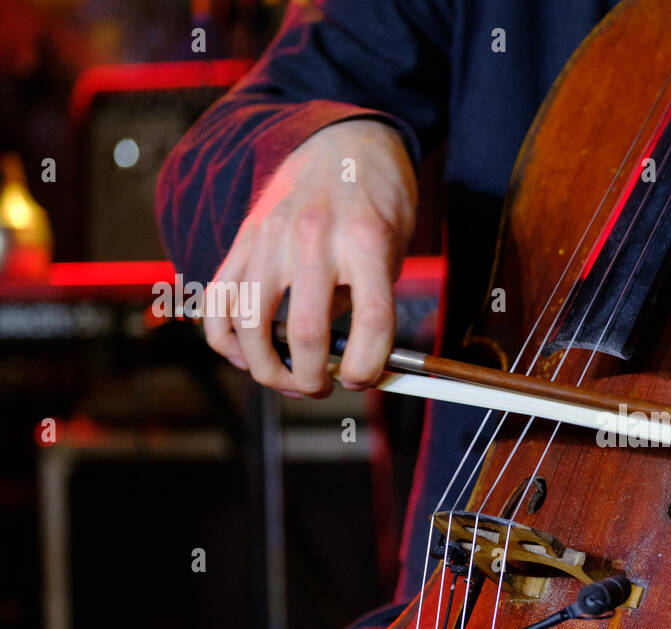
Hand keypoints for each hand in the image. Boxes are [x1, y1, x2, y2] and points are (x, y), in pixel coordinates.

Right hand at [203, 119, 417, 397]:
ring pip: (250, 324)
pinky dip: (225, 339)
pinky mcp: (243, 239)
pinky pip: (217, 300)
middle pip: (307, 333)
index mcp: (366, 240)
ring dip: (266, 369)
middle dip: (312, 378)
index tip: (361, 380)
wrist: (342, 139)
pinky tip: (245, 355)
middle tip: (320, 388)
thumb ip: (370, 301)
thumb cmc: (375, 201)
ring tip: (286, 380)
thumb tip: (347, 363)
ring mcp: (271, 237)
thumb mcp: (392, 248)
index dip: (369, 366)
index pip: (374, 320)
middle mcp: (315, 238)